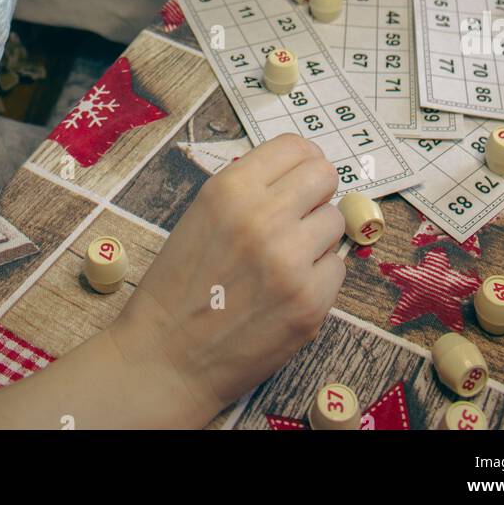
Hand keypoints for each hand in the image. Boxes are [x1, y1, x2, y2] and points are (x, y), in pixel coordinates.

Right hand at [108, 134, 345, 426]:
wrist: (167, 357)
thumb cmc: (180, 286)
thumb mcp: (202, 214)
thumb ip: (249, 190)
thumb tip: (298, 174)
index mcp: (232, 189)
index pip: (295, 147)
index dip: (301, 162)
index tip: (298, 178)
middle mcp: (264, 217)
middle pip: (325, 175)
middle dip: (316, 193)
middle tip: (299, 216)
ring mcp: (291, 261)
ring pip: (334, 222)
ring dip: (317, 237)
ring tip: (286, 259)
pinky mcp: (310, 303)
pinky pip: (336, 268)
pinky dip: (318, 277)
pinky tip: (287, 291)